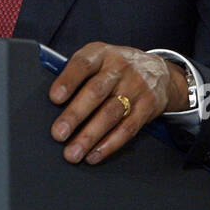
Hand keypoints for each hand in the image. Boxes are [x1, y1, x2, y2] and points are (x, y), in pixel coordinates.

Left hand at [48, 41, 187, 164]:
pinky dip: (109, 144)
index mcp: (101, 53)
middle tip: (59, 133)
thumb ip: (78, 75)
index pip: (83, 64)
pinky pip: (128, 128)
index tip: (54, 97)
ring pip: (111, 113)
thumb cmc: (115, 68)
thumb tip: (51, 102)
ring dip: (90, 136)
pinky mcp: (148, 106)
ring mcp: (135, 87)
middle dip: (75, 114)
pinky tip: (94, 155)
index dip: (68, 80)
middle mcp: (119, 68)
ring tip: (73, 152)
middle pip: (96, 92)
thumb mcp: (98, 59)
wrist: (158, 71)